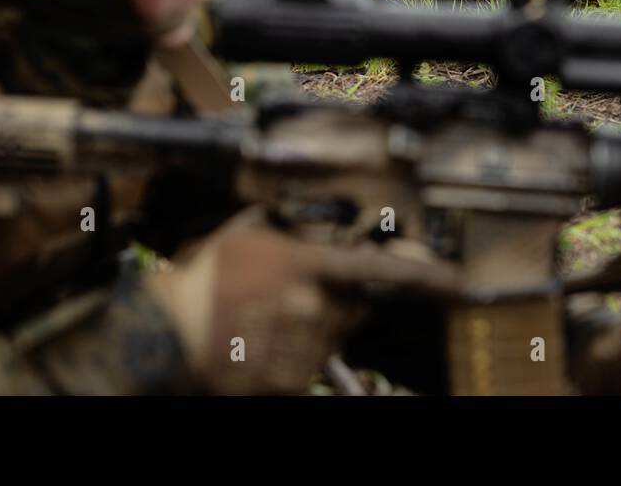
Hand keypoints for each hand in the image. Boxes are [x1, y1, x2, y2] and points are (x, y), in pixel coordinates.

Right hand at [146, 214, 461, 393]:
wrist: (163, 329)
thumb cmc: (203, 278)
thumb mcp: (250, 238)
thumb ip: (299, 242)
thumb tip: (332, 246)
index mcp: (304, 267)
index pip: (376, 270)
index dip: (423, 276)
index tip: (457, 280)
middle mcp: (310, 308)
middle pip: (348, 308)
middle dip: (330, 303)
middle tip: (287, 299)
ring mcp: (300, 349)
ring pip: (327, 340)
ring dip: (307, 331)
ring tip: (260, 322)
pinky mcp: (287, 382)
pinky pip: (307, 367)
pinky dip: (291, 357)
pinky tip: (260, 344)